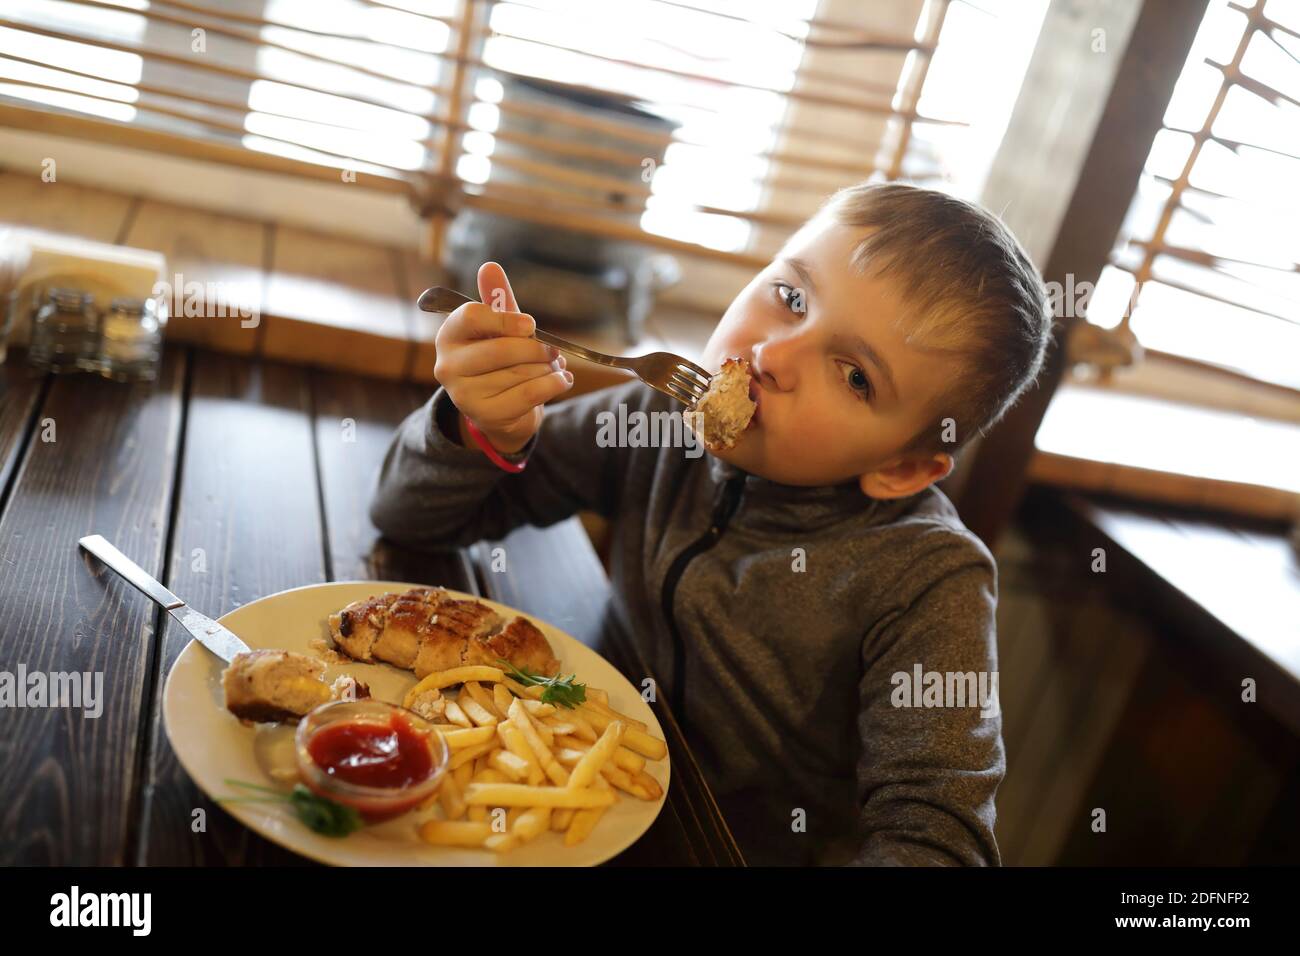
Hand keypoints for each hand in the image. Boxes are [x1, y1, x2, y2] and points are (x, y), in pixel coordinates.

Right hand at [432, 262, 572, 454]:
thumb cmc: (499, 359)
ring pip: (520, 372)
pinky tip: (563, 379)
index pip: (472, 316)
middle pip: (501, 349)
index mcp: (450, 335)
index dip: (506, 319)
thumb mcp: (499, 327)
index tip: (530, 324)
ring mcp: (464, 394)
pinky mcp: (486, 415)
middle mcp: (448, 366)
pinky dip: (554, 384)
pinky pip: (530, 393)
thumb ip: (497, 298)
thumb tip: (490, 267)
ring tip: (555, 365)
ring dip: (547, 367)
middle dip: (536, 348)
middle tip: (553, 349)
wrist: (499, 410)